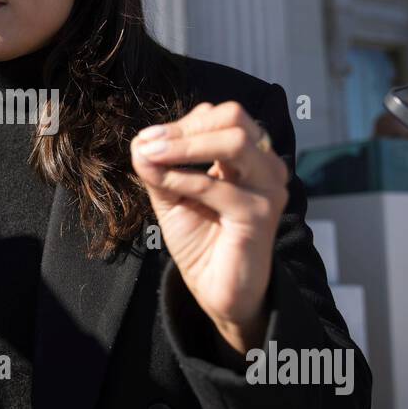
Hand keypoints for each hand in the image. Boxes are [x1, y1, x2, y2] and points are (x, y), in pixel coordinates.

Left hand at [130, 101, 289, 354]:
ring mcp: (268, 188)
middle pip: (234, 118)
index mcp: (249, 157)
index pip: (222, 117)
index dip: (183, 123)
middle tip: (148, 143)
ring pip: (233, 142)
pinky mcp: (260, 214)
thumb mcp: (172, 197)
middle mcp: (265, 167)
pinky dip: (182, 177)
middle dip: (185, 127)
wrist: (216, 291)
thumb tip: (139, 143)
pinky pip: (217, 186)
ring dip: (183, 146)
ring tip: (149, 155)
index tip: (147, 139)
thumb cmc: (200, 242)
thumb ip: (158, 169)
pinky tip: (160, 182)